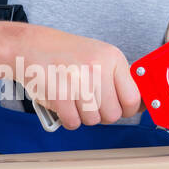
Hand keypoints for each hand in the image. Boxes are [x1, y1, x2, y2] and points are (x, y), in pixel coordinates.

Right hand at [11, 23, 140, 129]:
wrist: (30, 46)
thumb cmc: (64, 53)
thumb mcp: (98, 56)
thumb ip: (117, 79)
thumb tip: (138, 105)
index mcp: (112, 58)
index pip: (133, 98)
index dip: (125, 109)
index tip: (118, 108)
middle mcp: (98, 68)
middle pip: (113, 115)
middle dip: (101, 114)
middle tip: (88, 102)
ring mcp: (78, 81)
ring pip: (93, 120)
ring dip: (82, 116)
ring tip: (73, 98)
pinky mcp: (60, 94)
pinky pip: (73, 122)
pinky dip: (67, 118)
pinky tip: (63, 103)